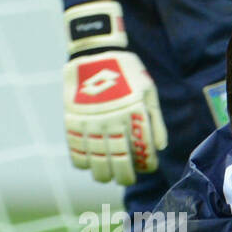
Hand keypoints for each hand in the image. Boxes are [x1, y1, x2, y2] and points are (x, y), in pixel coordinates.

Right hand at [62, 0, 166, 184]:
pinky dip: (80, 161)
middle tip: (127, 180)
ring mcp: (91, 119)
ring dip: (102, 173)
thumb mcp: (148, 92)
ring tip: (107, 177)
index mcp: (135, 113)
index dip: (147, 164)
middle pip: (120, 159)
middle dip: (125, 176)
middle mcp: (113, 119)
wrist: (95, 51)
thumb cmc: (128, 73)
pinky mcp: (72, 117)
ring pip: (96, 158)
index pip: (143, 149)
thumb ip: (155, 121)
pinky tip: (87, 165)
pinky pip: (74, 147)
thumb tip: (159, 148)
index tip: (147, 167)